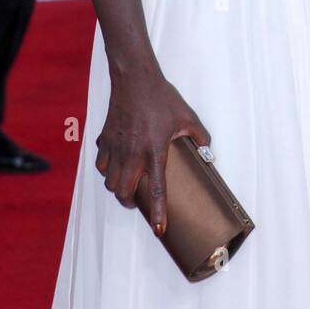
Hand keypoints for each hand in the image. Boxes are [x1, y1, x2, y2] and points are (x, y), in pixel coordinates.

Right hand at [96, 68, 209, 235]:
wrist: (135, 79)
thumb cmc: (162, 97)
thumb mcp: (188, 116)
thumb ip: (200, 136)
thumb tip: (208, 152)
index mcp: (155, 150)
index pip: (157, 189)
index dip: (159, 212)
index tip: (159, 229)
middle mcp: (132, 153)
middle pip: (123, 192)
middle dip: (130, 203)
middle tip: (138, 202)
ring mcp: (115, 147)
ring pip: (109, 182)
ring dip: (118, 189)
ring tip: (127, 186)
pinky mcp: (104, 139)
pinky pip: (101, 165)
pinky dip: (107, 171)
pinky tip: (116, 166)